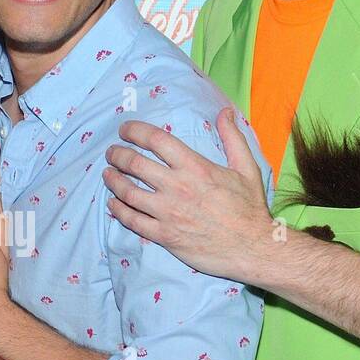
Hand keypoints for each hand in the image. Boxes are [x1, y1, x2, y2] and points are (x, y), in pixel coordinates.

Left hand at [103, 107, 274, 283]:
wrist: (251, 247)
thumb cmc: (249, 208)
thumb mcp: (247, 168)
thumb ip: (233, 138)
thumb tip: (225, 112)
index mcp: (195, 167)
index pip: (156, 140)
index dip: (135, 131)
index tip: (125, 130)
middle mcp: (177, 187)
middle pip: (135, 163)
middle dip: (118, 154)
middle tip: (112, 152)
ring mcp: (168, 213)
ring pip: (128, 192)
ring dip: (113, 180)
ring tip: (107, 174)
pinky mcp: (164, 236)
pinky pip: (132, 220)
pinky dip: (118, 209)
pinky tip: (112, 203)